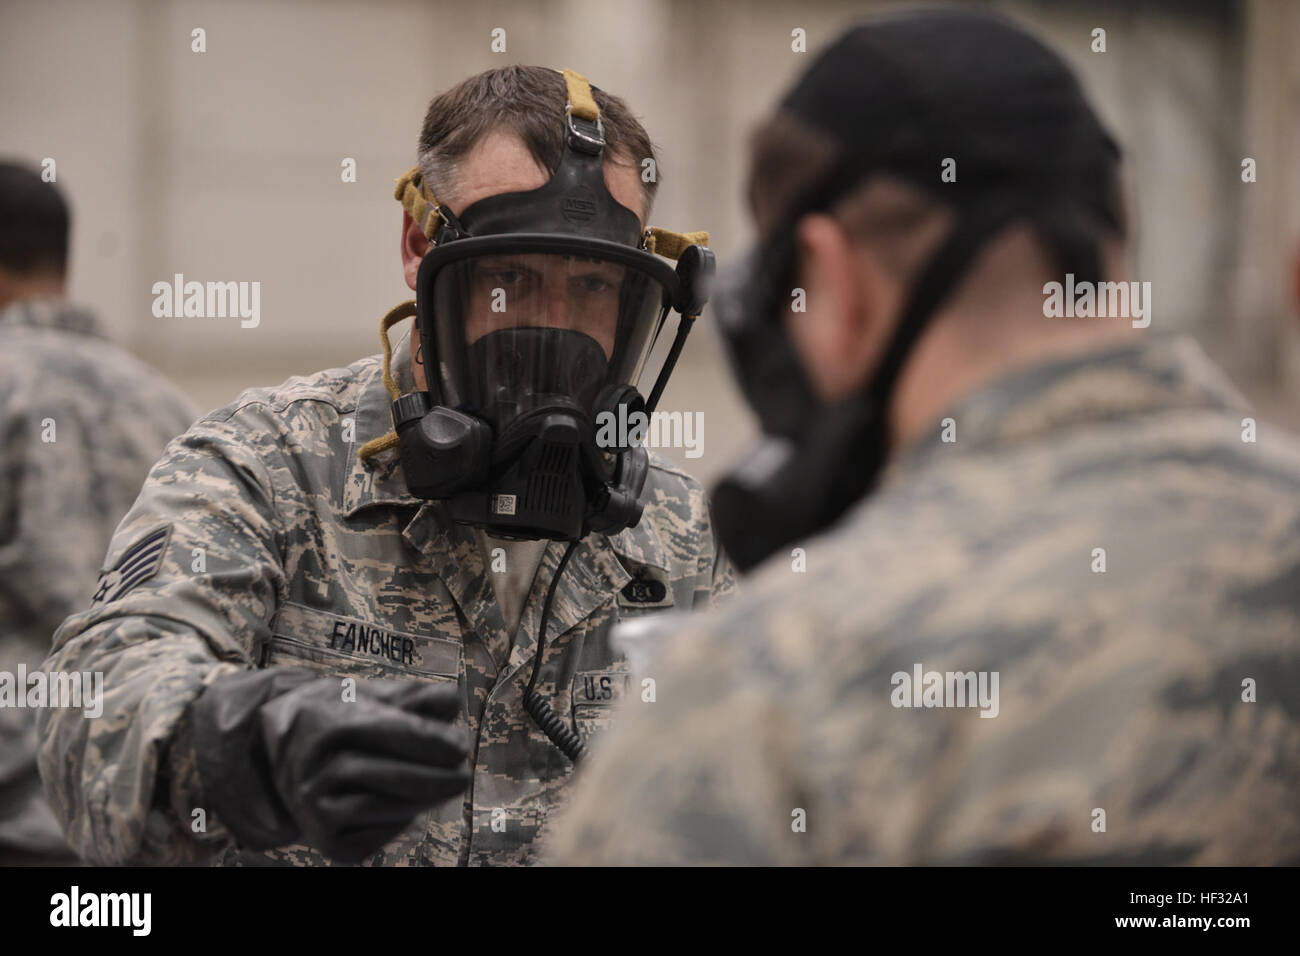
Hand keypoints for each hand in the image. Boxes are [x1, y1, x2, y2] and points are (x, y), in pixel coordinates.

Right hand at [192, 667, 469, 862]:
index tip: (460, 746)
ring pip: (379, 806)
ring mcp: (312, 807)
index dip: (424, 740)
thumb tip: (452, 703)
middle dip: (431, 775)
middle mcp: (308, 768)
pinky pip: (374, 833)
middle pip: (382, 774)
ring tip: (450, 785)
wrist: (279, 759)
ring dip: (422, 798)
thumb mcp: (367, 695)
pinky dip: (400, 820)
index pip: (380, 731)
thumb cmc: (337, 719)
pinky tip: (415, 805)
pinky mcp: (324, 840)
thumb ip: (411, 697)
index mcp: (319, 721)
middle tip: (463, 773)